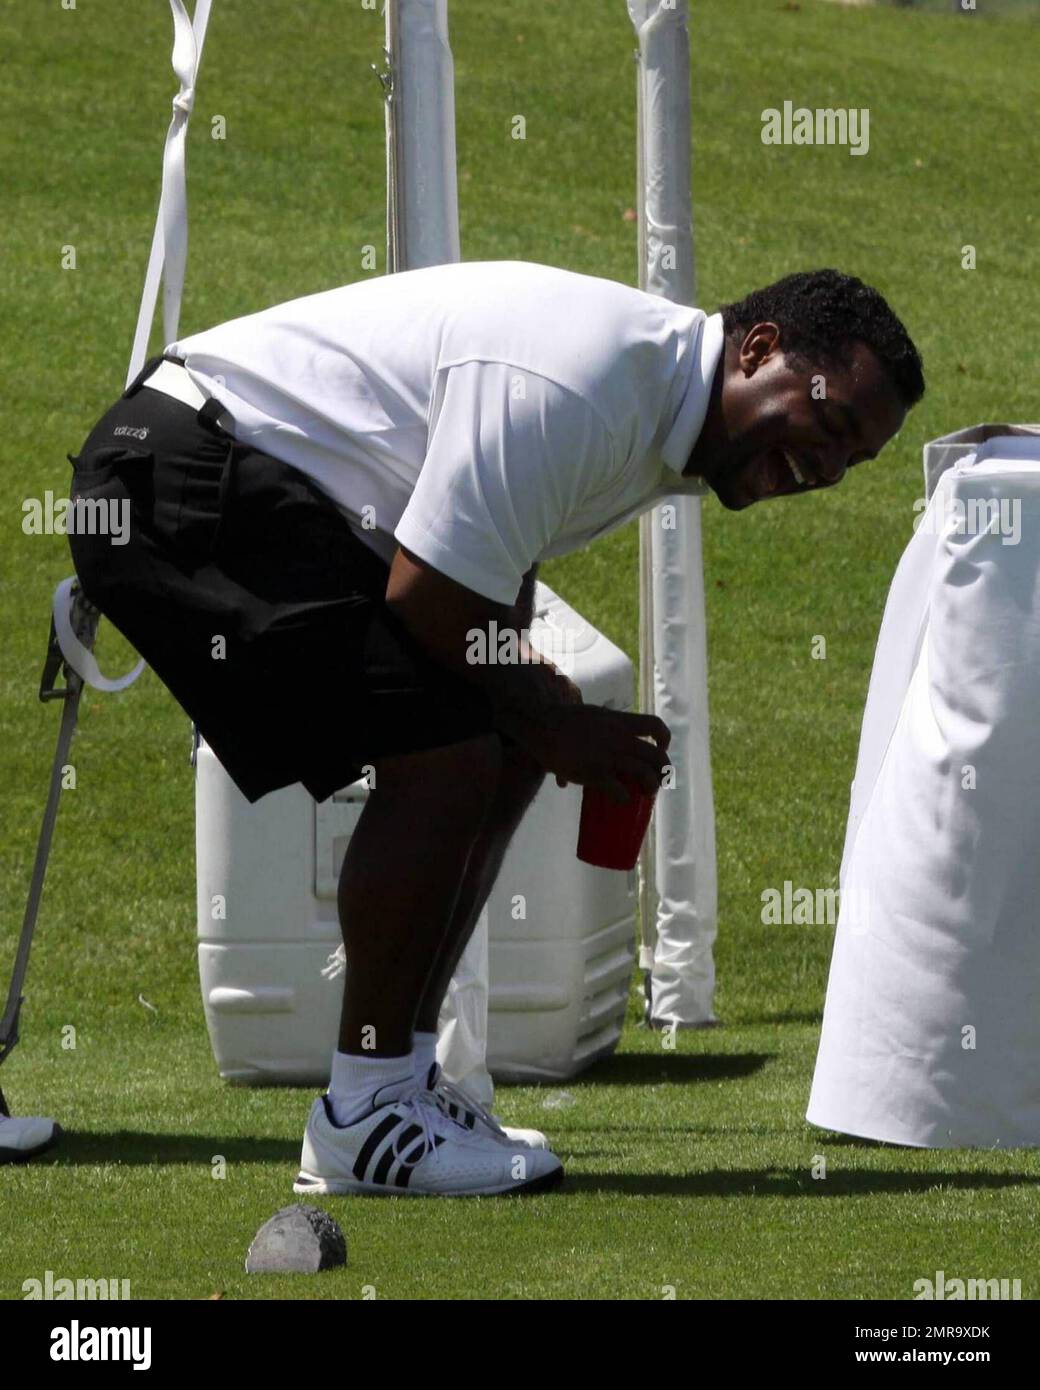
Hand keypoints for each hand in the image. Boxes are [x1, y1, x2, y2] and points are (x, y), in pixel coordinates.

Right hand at [521, 703, 670, 804]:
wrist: (540, 725)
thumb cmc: (561, 720)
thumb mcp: (588, 715)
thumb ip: (593, 732)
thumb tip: (578, 763)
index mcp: (619, 721)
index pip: (655, 725)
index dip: (665, 740)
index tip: (660, 749)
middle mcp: (619, 738)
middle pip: (657, 756)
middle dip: (663, 771)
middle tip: (658, 780)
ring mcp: (608, 756)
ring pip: (645, 774)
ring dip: (650, 786)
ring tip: (646, 792)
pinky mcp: (595, 773)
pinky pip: (619, 791)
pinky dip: (624, 798)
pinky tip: (621, 800)